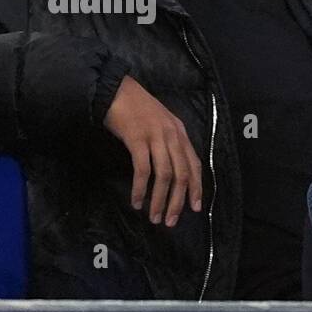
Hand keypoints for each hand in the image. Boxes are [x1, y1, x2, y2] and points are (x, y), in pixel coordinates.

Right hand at [103, 75, 202, 227]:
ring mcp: (155, 136)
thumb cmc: (135, 107)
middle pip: (182, 174)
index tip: (194, 208)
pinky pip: (143, 170)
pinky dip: (140, 188)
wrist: (114, 90)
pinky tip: (136, 201)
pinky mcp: (137, 139)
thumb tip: (170, 171)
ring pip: (165, 176)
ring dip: (160, 200)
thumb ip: (168, 142)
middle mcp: (172, 134)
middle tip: (171, 221)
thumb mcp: (160, 123)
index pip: (195, 164)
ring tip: (154, 217)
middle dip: (178, 201)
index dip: (196, 188)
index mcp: (180, 132)